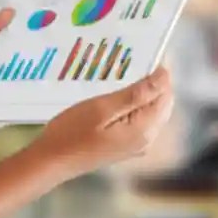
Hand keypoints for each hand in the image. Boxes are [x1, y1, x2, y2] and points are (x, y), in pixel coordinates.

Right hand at [29, 67, 173, 179]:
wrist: (52, 161)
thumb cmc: (72, 132)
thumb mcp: (103, 107)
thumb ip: (137, 93)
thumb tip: (164, 76)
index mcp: (144, 129)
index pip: (166, 94)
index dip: (160, 73)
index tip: (145, 55)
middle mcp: (147, 140)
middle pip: (163, 104)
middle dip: (154, 83)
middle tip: (133, 65)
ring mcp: (138, 145)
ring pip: (154, 112)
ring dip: (145, 94)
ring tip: (124, 78)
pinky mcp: (128, 147)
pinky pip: (143, 121)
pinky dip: (137, 106)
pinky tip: (119, 98)